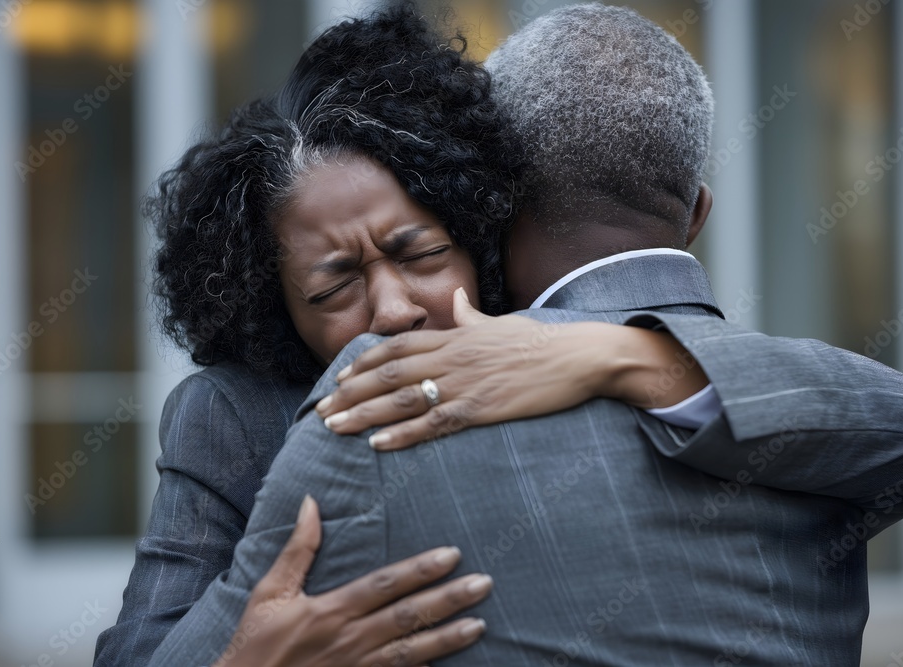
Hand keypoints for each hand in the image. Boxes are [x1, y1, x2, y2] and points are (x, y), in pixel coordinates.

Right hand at [216, 495, 491, 666]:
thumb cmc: (254, 644)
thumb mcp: (268, 593)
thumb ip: (297, 550)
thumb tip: (311, 502)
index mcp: (329, 611)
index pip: (384, 585)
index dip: (420, 570)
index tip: (452, 555)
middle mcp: (349, 640)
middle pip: (407, 617)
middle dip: (448, 600)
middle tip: (483, 584)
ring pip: (412, 652)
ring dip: (448, 639)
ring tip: (480, 625)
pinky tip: (449, 666)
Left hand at [315, 288, 707, 449]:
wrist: (579, 355)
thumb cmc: (541, 341)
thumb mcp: (501, 322)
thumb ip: (471, 314)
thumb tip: (457, 294)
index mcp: (456, 335)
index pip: (398, 346)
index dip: (364, 363)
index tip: (340, 379)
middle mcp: (453, 355)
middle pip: (389, 373)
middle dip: (351, 393)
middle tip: (322, 411)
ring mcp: (465, 382)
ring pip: (402, 399)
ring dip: (364, 415)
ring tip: (335, 429)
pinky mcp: (481, 408)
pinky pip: (433, 423)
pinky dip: (403, 434)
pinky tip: (378, 445)